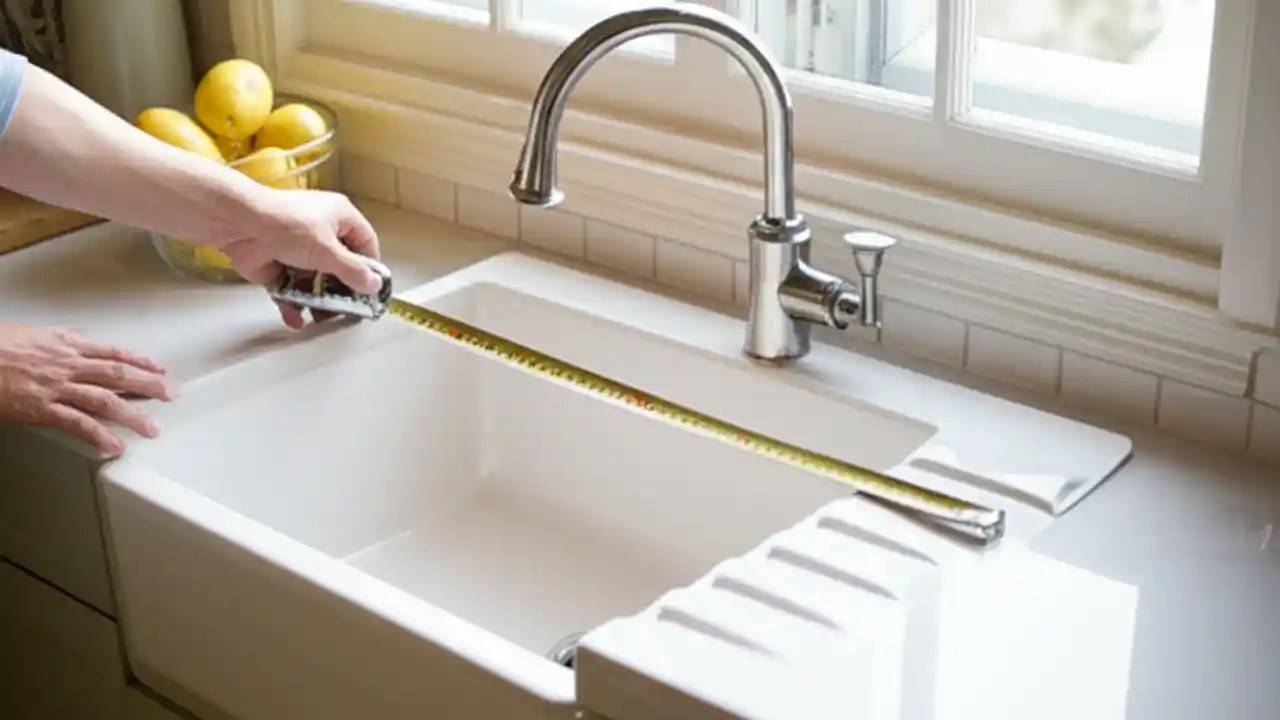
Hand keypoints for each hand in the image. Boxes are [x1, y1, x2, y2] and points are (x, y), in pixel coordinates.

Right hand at [0, 324, 172, 455]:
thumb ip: (59, 339)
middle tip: (172, 396)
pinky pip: (77, 423)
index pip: (113, 352)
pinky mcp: (41, 408)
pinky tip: (116, 446)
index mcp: (66, 345)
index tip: (161, 369)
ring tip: (153, 429)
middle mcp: (67, 364)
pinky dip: (99, 435)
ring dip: (133, 416)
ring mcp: (56, 386)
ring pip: (105, 400)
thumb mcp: (32, 334)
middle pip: (118, 374)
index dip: (140, 360)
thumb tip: (77, 339)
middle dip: (149, 386)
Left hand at [218, 189, 381, 328]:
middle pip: (339, 265)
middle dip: (341, 290)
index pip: (365, 243)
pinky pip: (291, 288)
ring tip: (320, 317)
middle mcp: (319, 230)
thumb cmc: (287, 224)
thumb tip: (374, 285)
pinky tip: (297, 318)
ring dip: (317, 300)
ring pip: (315, 280)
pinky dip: (293, 304)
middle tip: (346, 308)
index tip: (370, 289)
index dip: (369, 267)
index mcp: (339, 216)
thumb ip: (354, 272)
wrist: (241, 226)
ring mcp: (297, 248)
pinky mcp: (277, 264)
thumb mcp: (329, 251)